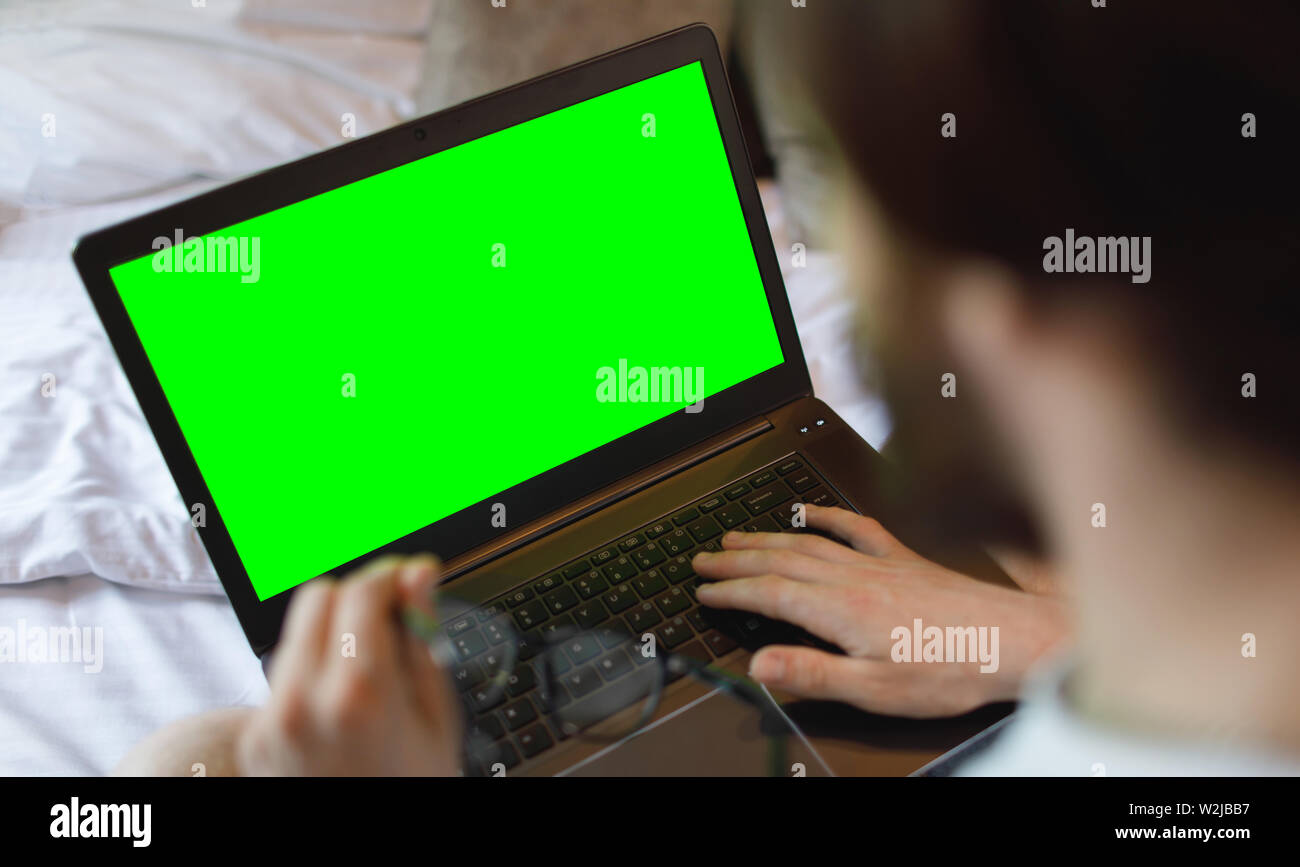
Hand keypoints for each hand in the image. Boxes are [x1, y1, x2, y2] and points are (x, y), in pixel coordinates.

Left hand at [236, 554, 462, 775]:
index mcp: (358, 694)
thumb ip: (422, 638)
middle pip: (316, 596)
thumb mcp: (436, 715)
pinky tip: (344, 706)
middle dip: (354, 596)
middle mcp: (303, 701)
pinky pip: (284, 676)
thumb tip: (418, 577)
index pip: (360, 591)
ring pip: (296, 634)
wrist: (363, 856)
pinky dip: (313, 673)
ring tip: (372, 671)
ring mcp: (272, 720)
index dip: (388, 577)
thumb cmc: (411, 789)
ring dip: (332, 632)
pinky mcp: (256, 735)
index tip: (407, 580)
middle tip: (390, 617)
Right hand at [692, 506, 1068, 716]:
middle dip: (736, 560)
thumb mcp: (875, 689)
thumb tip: (759, 665)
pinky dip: (827, 518)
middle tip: (703, 559)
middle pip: (781, 561)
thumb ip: (813, 673)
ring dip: (767, 538)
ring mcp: (880, 564)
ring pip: (808, 542)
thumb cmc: (952, 668)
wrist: (1014, 641)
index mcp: (841, 610)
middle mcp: (855, 578)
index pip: (770, 594)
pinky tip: (810, 513)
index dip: (731, 593)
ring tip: (737, 536)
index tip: (703, 593)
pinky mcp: (905, 559)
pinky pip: (856, 529)